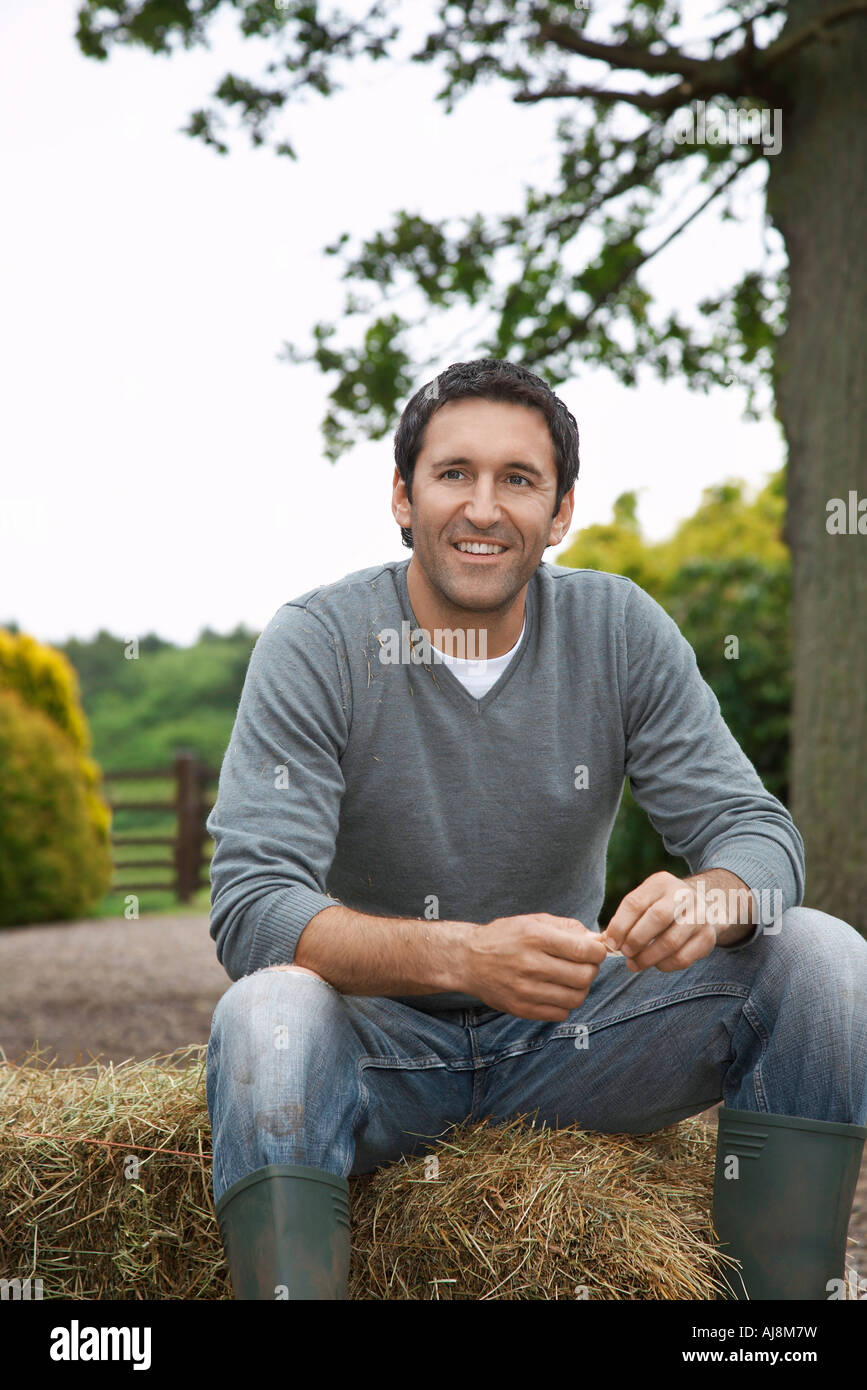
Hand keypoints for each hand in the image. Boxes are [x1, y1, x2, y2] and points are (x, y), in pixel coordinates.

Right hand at [462, 913, 608, 1020]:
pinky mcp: (522, 1009)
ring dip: (580, 989)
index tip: (595, 951)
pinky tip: (556, 992)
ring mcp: (526, 990)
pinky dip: (565, 1004)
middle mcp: (531, 964)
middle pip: (584, 977)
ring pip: (576, 998)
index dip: (598, 952)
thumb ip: (567, 928)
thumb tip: (597, 942)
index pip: (584, 951)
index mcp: (536, 937)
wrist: (469, 960)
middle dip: (591, 970)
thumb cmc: (506, 937)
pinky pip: (560, 1013)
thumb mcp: (534, 921)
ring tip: (570, 980)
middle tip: (583, 965)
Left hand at [601, 871, 716, 973]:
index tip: (610, 942)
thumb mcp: (646, 901)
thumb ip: (625, 918)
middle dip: (635, 940)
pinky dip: (665, 965)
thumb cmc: (662, 907)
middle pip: (657, 918)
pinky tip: (656, 964)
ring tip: (635, 964)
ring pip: (671, 941)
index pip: (635, 903)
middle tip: (625, 953)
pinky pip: (683, 957)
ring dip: (648, 958)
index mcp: (661, 883)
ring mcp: (699, 915)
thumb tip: (604, 941)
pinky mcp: (708, 936)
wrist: (705, 905)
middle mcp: (683, 895)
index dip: (619, 926)